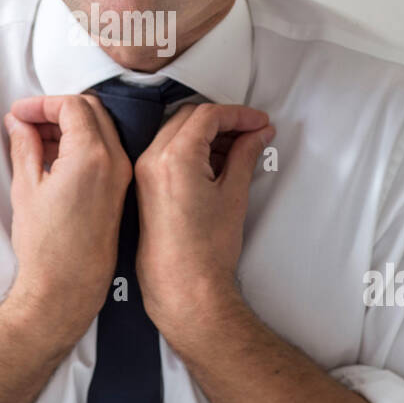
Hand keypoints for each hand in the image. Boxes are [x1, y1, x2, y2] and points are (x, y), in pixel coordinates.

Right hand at [3, 94, 132, 330]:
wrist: (66, 289)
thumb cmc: (46, 246)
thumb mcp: (26, 188)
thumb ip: (24, 146)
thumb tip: (19, 124)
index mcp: (93, 156)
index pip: (72, 105)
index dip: (41, 104)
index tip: (18, 113)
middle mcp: (116, 162)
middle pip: (91, 111)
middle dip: (56, 110)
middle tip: (25, 122)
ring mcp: (122, 177)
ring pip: (100, 130)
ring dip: (70, 127)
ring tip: (34, 141)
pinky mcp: (120, 192)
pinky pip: (105, 152)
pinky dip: (81, 145)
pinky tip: (54, 158)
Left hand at [133, 103, 273, 327]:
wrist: (184, 287)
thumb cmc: (206, 249)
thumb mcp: (234, 194)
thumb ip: (245, 155)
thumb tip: (257, 135)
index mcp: (174, 157)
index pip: (207, 115)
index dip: (238, 115)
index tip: (259, 122)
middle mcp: (152, 159)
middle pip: (188, 117)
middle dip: (222, 120)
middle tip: (252, 132)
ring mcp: (144, 173)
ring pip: (176, 132)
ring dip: (207, 133)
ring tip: (239, 149)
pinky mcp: (144, 187)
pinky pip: (167, 151)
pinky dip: (192, 149)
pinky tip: (217, 163)